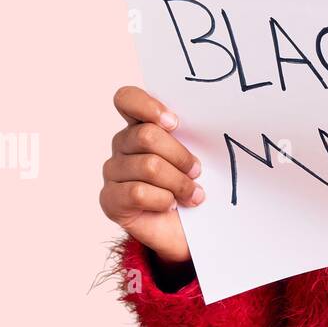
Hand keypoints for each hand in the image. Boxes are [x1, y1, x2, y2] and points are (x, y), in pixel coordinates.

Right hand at [99, 85, 202, 270]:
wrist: (190, 228)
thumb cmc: (196, 182)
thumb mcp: (199, 153)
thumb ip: (195, 134)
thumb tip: (217, 121)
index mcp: (141, 123)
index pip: (127, 99)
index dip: (148, 106)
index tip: (175, 122)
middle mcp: (122, 144)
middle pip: (146, 135)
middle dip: (180, 155)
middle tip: (197, 170)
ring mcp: (113, 171)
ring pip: (148, 166)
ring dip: (179, 182)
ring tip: (193, 194)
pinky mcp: (110, 199)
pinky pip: (138, 193)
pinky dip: (163, 200)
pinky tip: (172, 204)